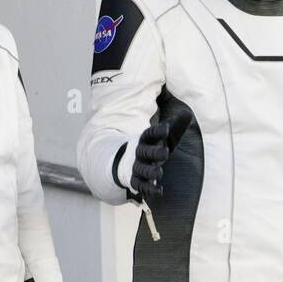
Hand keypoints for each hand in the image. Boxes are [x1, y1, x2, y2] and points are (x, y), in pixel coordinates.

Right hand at [129, 89, 193, 207]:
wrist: (116, 160)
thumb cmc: (140, 143)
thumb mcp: (147, 128)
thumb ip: (157, 111)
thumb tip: (166, 90)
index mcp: (141, 139)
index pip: (149, 134)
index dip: (157, 131)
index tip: (166, 129)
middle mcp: (138, 153)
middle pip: (145, 152)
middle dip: (154, 153)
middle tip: (164, 153)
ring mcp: (136, 167)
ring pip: (143, 170)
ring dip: (151, 172)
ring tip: (159, 174)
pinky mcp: (135, 180)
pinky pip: (142, 186)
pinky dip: (150, 189)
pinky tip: (159, 191)